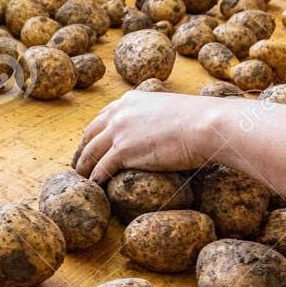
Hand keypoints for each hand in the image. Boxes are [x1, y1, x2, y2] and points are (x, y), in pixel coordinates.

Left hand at [73, 91, 222, 180]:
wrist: (206, 125)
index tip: (91, 143)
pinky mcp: (123, 151)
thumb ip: (156, 116)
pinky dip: (95, 178)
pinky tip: (95, 186)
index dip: (95, 132)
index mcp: (129, 100)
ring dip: (83, 167)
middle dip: (82, 149)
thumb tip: (162, 128)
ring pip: (90, 152)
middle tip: (79, 163)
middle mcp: (119, 113)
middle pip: (90, 134)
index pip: (103, 116)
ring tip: (81, 178)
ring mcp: (119, 132)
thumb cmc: (199, 119)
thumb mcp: (169, 108)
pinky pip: (100, 168)